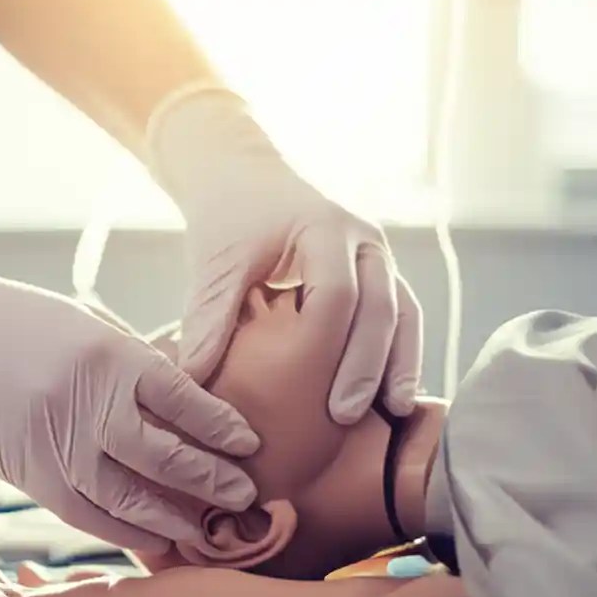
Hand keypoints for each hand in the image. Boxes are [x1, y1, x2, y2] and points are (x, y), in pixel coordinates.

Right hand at [0, 274, 259, 552]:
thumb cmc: (9, 320)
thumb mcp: (81, 326)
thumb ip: (129, 364)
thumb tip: (185, 398)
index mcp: (105, 354)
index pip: (182, 399)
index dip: (220, 426)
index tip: (249, 443)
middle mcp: (83, 402)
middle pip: (164, 455)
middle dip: (210, 480)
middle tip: (243, 496)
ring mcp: (52, 442)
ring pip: (128, 497)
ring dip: (171, 517)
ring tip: (206, 529)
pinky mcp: (25, 472)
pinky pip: (85, 512)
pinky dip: (122, 530)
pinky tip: (152, 537)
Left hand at [149, 88, 422, 423]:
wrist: (244, 180)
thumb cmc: (227, 220)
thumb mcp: (215, 263)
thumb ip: (208, 318)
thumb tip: (194, 380)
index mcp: (325, 227)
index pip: (338, 293)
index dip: (331, 347)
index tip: (321, 398)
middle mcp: (363, 239)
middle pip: (380, 304)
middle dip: (367, 364)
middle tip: (345, 416)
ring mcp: (377, 254)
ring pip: (403, 311)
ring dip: (399, 362)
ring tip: (393, 413)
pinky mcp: (377, 272)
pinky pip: (400, 313)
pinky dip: (399, 352)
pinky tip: (391, 396)